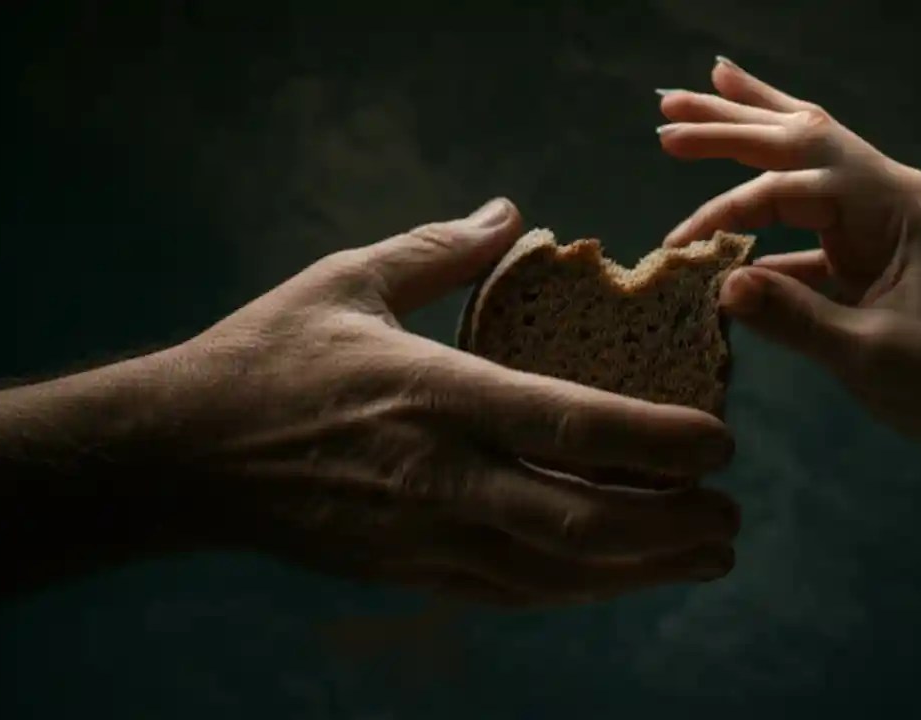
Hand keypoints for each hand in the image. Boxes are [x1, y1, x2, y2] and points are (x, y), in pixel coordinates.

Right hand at [154, 198, 738, 606]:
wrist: (188, 456)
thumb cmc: (272, 356)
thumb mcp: (351, 280)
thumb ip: (442, 249)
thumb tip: (512, 213)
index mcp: (438, 395)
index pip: (574, 426)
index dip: (659, 442)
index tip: (722, 442)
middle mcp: (443, 478)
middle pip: (584, 522)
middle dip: (673, 528)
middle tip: (733, 519)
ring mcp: (428, 537)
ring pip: (558, 573)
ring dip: (643, 570)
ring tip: (706, 556)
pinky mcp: (411, 572)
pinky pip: (514, 593)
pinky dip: (580, 589)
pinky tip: (622, 576)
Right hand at [658, 58, 920, 459]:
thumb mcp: (868, 359)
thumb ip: (793, 319)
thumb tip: (719, 286)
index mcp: (902, 208)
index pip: (797, 185)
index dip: (730, 208)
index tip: (679, 244)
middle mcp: (894, 196)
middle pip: (804, 139)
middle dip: (735, 122)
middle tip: (667, 108)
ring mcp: (885, 219)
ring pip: (809, 161)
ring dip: (754, 134)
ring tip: (706, 90)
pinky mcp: (874, 250)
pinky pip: (811, 213)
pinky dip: (768, 205)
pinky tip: (730, 196)